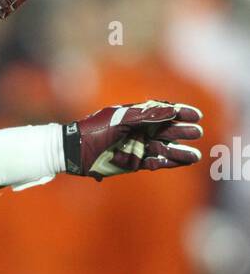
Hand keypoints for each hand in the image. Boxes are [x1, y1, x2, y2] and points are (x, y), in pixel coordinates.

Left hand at [63, 100, 203, 179]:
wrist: (75, 150)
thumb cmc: (96, 130)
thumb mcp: (121, 119)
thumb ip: (147, 115)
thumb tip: (171, 110)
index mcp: (136, 116)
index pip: (164, 113)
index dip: (181, 113)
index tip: (196, 115)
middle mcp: (139, 131)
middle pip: (166, 131)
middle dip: (183, 132)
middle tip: (197, 133)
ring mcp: (136, 147)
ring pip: (163, 149)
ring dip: (179, 152)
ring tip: (196, 155)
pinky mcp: (132, 163)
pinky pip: (154, 163)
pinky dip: (167, 163)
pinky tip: (181, 162)